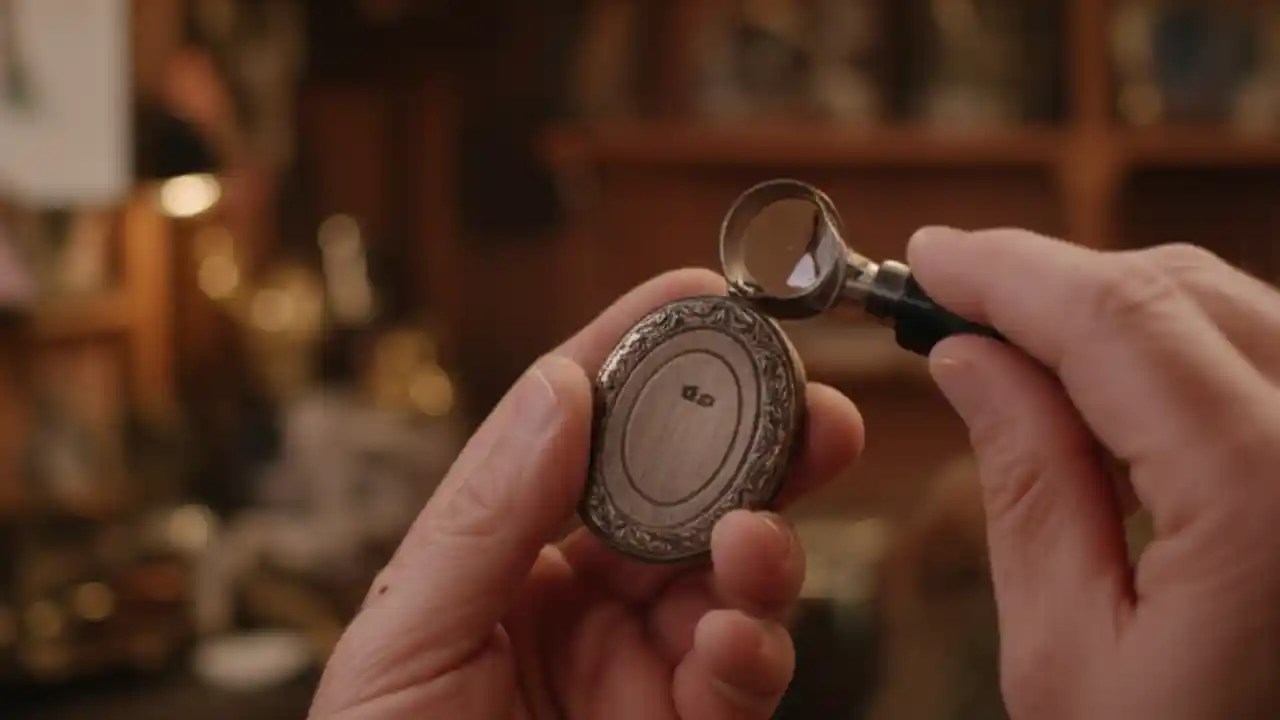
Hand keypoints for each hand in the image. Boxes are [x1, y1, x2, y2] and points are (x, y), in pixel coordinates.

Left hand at [310, 270, 864, 718]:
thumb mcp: (404, 641)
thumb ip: (486, 515)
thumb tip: (558, 387)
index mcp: (505, 550)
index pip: (579, 431)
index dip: (639, 356)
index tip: (701, 294)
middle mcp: (581, 594)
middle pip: (683, 489)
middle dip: (749, 438)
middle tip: (808, 400)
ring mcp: (641, 665)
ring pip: (731, 574)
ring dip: (760, 545)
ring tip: (754, 542)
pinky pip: (741, 675)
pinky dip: (752, 647)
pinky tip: (731, 642)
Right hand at [910, 230, 1279, 718]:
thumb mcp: (1070, 657)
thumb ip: (1025, 482)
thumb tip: (969, 356)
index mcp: (1272, 507)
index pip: (1117, 321)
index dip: (1007, 272)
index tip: (930, 259)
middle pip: (1183, 290)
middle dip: (1054, 282)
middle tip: (955, 305)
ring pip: (1236, 309)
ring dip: (1115, 312)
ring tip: (1020, 355)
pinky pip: (1271, 359)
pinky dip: (1178, 352)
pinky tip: (1111, 396)